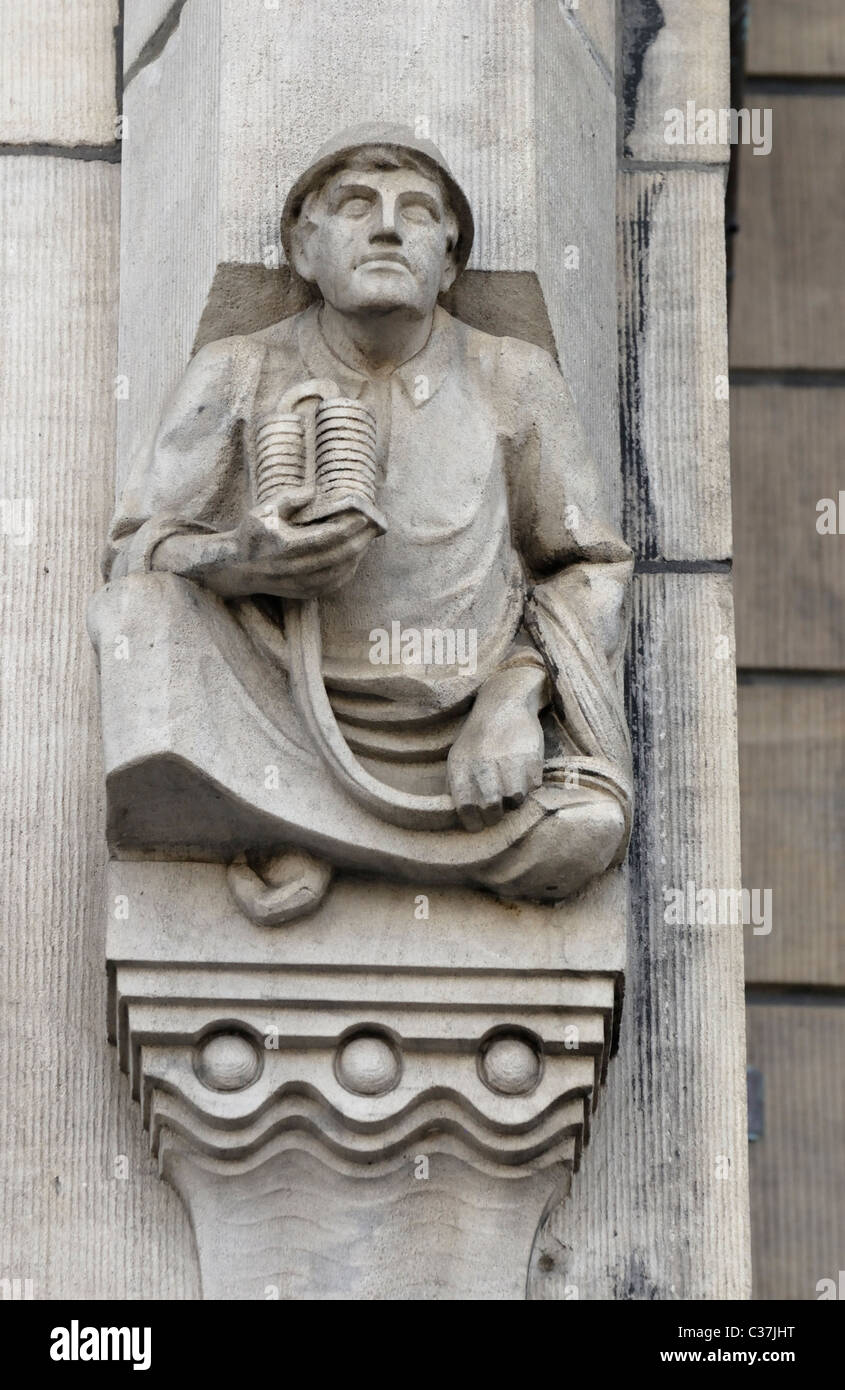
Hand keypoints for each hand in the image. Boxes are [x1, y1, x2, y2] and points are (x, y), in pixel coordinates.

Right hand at [153, 497, 379, 598]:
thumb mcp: (264, 510)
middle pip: (337, 556)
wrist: (238, 568)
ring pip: (339, 572)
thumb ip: (289, 498)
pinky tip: (355, 557)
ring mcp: (301, 584)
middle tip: (375, 527)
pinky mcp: (305, 594)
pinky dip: (348, 571)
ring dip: (357, 556)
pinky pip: (334, 584)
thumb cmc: (252, 535)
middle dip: (359, 540)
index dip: (347, 528)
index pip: (326, 537)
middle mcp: (295, 569)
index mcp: (286, 547)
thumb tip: (315, 490)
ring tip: (368, 539)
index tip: (364, 516)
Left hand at [447, 667, 545, 831]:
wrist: (504, 703)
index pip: (466, 810)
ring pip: (515, 801)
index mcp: (461, 768)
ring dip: (515, 799)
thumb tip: (462, 817)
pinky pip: (533, 787)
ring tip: (512, 783)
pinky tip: (523, 769)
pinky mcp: (531, 759)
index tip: (480, 823)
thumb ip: (457, 786)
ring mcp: (508, 763)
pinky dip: (530, 784)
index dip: (474, 822)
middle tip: (499, 807)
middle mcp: (483, 767)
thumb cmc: (479, 737)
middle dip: (496, 815)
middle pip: (492, 811)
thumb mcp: (458, 757)